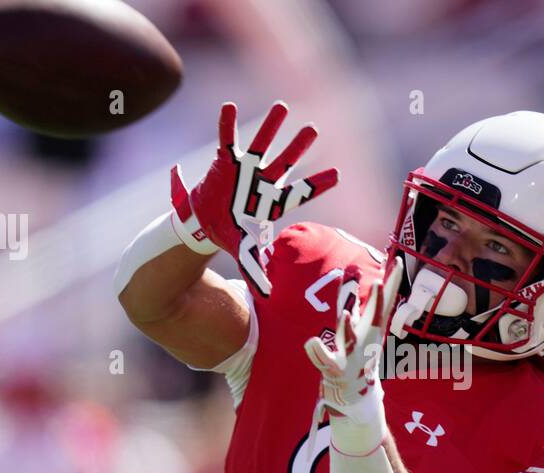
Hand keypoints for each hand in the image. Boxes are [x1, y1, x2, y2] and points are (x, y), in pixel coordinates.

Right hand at [170, 101, 338, 295]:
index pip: (301, 192)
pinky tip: (229, 106)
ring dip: (270, 126)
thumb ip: (257, 270)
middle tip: (314, 129)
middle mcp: (263, 180)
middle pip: (286, 161)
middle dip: (299, 145)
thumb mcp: (246, 253)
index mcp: (273, 200)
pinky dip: (226, 124)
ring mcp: (245, 168)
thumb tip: (268, 294)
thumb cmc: (231, 234)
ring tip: (282, 107)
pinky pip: (225, 139)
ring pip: (260, 143)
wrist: (205, 225)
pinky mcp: (224, 162)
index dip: (318, 185)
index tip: (338, 175)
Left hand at [302, 260, 402, 455]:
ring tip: (346, 313)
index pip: (384, 301)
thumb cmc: (358, 358)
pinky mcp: (337, 371)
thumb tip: (359, 277)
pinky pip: (326, 361)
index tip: (397, 260)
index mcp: (372, 329)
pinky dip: (318, 353)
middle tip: (381, 282)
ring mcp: (353, 357)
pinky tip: (311, 342)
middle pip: (375, 318)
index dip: (391, 282)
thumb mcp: (361, 329)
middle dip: (378, 302)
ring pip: (350, 340)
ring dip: (349, 328)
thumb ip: (360, 305)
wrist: (357, 396)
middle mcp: (366, 341)